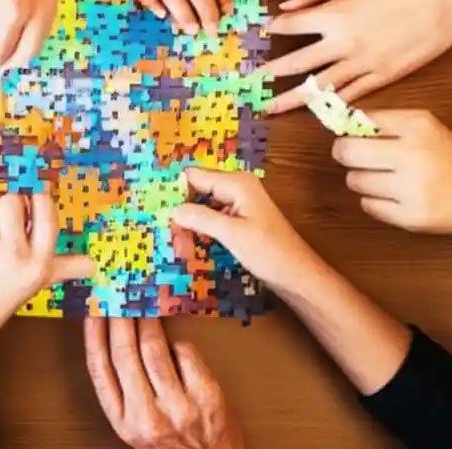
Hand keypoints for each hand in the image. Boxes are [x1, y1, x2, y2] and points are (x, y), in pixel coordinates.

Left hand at [0, 194, 93, 340]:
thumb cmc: (6, 295)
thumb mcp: (40, 282)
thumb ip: (68, 268)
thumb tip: (94, 265)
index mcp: (38, 262)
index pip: (45, 209)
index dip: (38, 200)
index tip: (32, 205)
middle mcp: (14, 254)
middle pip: (13, 199)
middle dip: (10, 205)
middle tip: (7, 220)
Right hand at [85, 318, 242, 448]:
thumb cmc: (174, 444)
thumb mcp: (138, 427)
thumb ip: (127, 394)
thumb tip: (117, 339)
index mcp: (123, 423)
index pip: (100, 370)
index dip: (93, 335)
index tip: (92, 310)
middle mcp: (147, 416)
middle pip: (124, 353)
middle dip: (119, 318)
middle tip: (119, 294)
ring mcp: (178, 407)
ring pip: (154, 349)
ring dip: (147, 320)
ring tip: (144, 303)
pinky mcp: (207, 397)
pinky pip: (186, 354)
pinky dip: (179, 343)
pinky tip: (176, 342)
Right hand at [172, 168, 315, 287]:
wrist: (298, 275)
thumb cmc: (269, 252)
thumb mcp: (232, 234)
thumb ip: (201, 218)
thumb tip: (172, 209)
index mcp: (236, 184)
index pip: (194, 176)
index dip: (174, 189)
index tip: (154, 207)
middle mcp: (236, 188)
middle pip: (197, 190)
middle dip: (180, 209)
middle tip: (166, 232)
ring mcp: (239, 204)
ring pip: (203, 206)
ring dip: (189, 222)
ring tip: (176, 243)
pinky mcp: (240, 220)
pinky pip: (212, 217)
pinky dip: (201, 229)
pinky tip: (191, 244)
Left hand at [261, 0, 451, 113]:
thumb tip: (288, 7)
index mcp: (336, 15)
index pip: (290, 27)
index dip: (271, 32)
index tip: (257, 37)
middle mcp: (344, 44)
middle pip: (296, 65)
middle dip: (269, 75)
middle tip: (247, 84)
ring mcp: (364, 64)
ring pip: (320, 88)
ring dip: (291, 100)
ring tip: (270, 108)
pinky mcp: (383, 77)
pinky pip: (350, 96)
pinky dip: (330, 105)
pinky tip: (314, 112)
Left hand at [331, 110, 451, 242]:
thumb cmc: (448, 158)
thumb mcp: (424, 127)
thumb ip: (384, 122)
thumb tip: (339, 122)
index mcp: (418, 126)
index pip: (358, 121)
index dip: (349, 129)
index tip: (351, 134)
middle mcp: (414, 154)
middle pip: (347, 151)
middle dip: (344, 153)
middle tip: (352, 155)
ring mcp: (412, 188)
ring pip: (354, 180)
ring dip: (361, 178)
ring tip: (383, 177)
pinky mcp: (410, 217)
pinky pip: (366, 205)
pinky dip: (374, 200)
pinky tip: (394, 195)